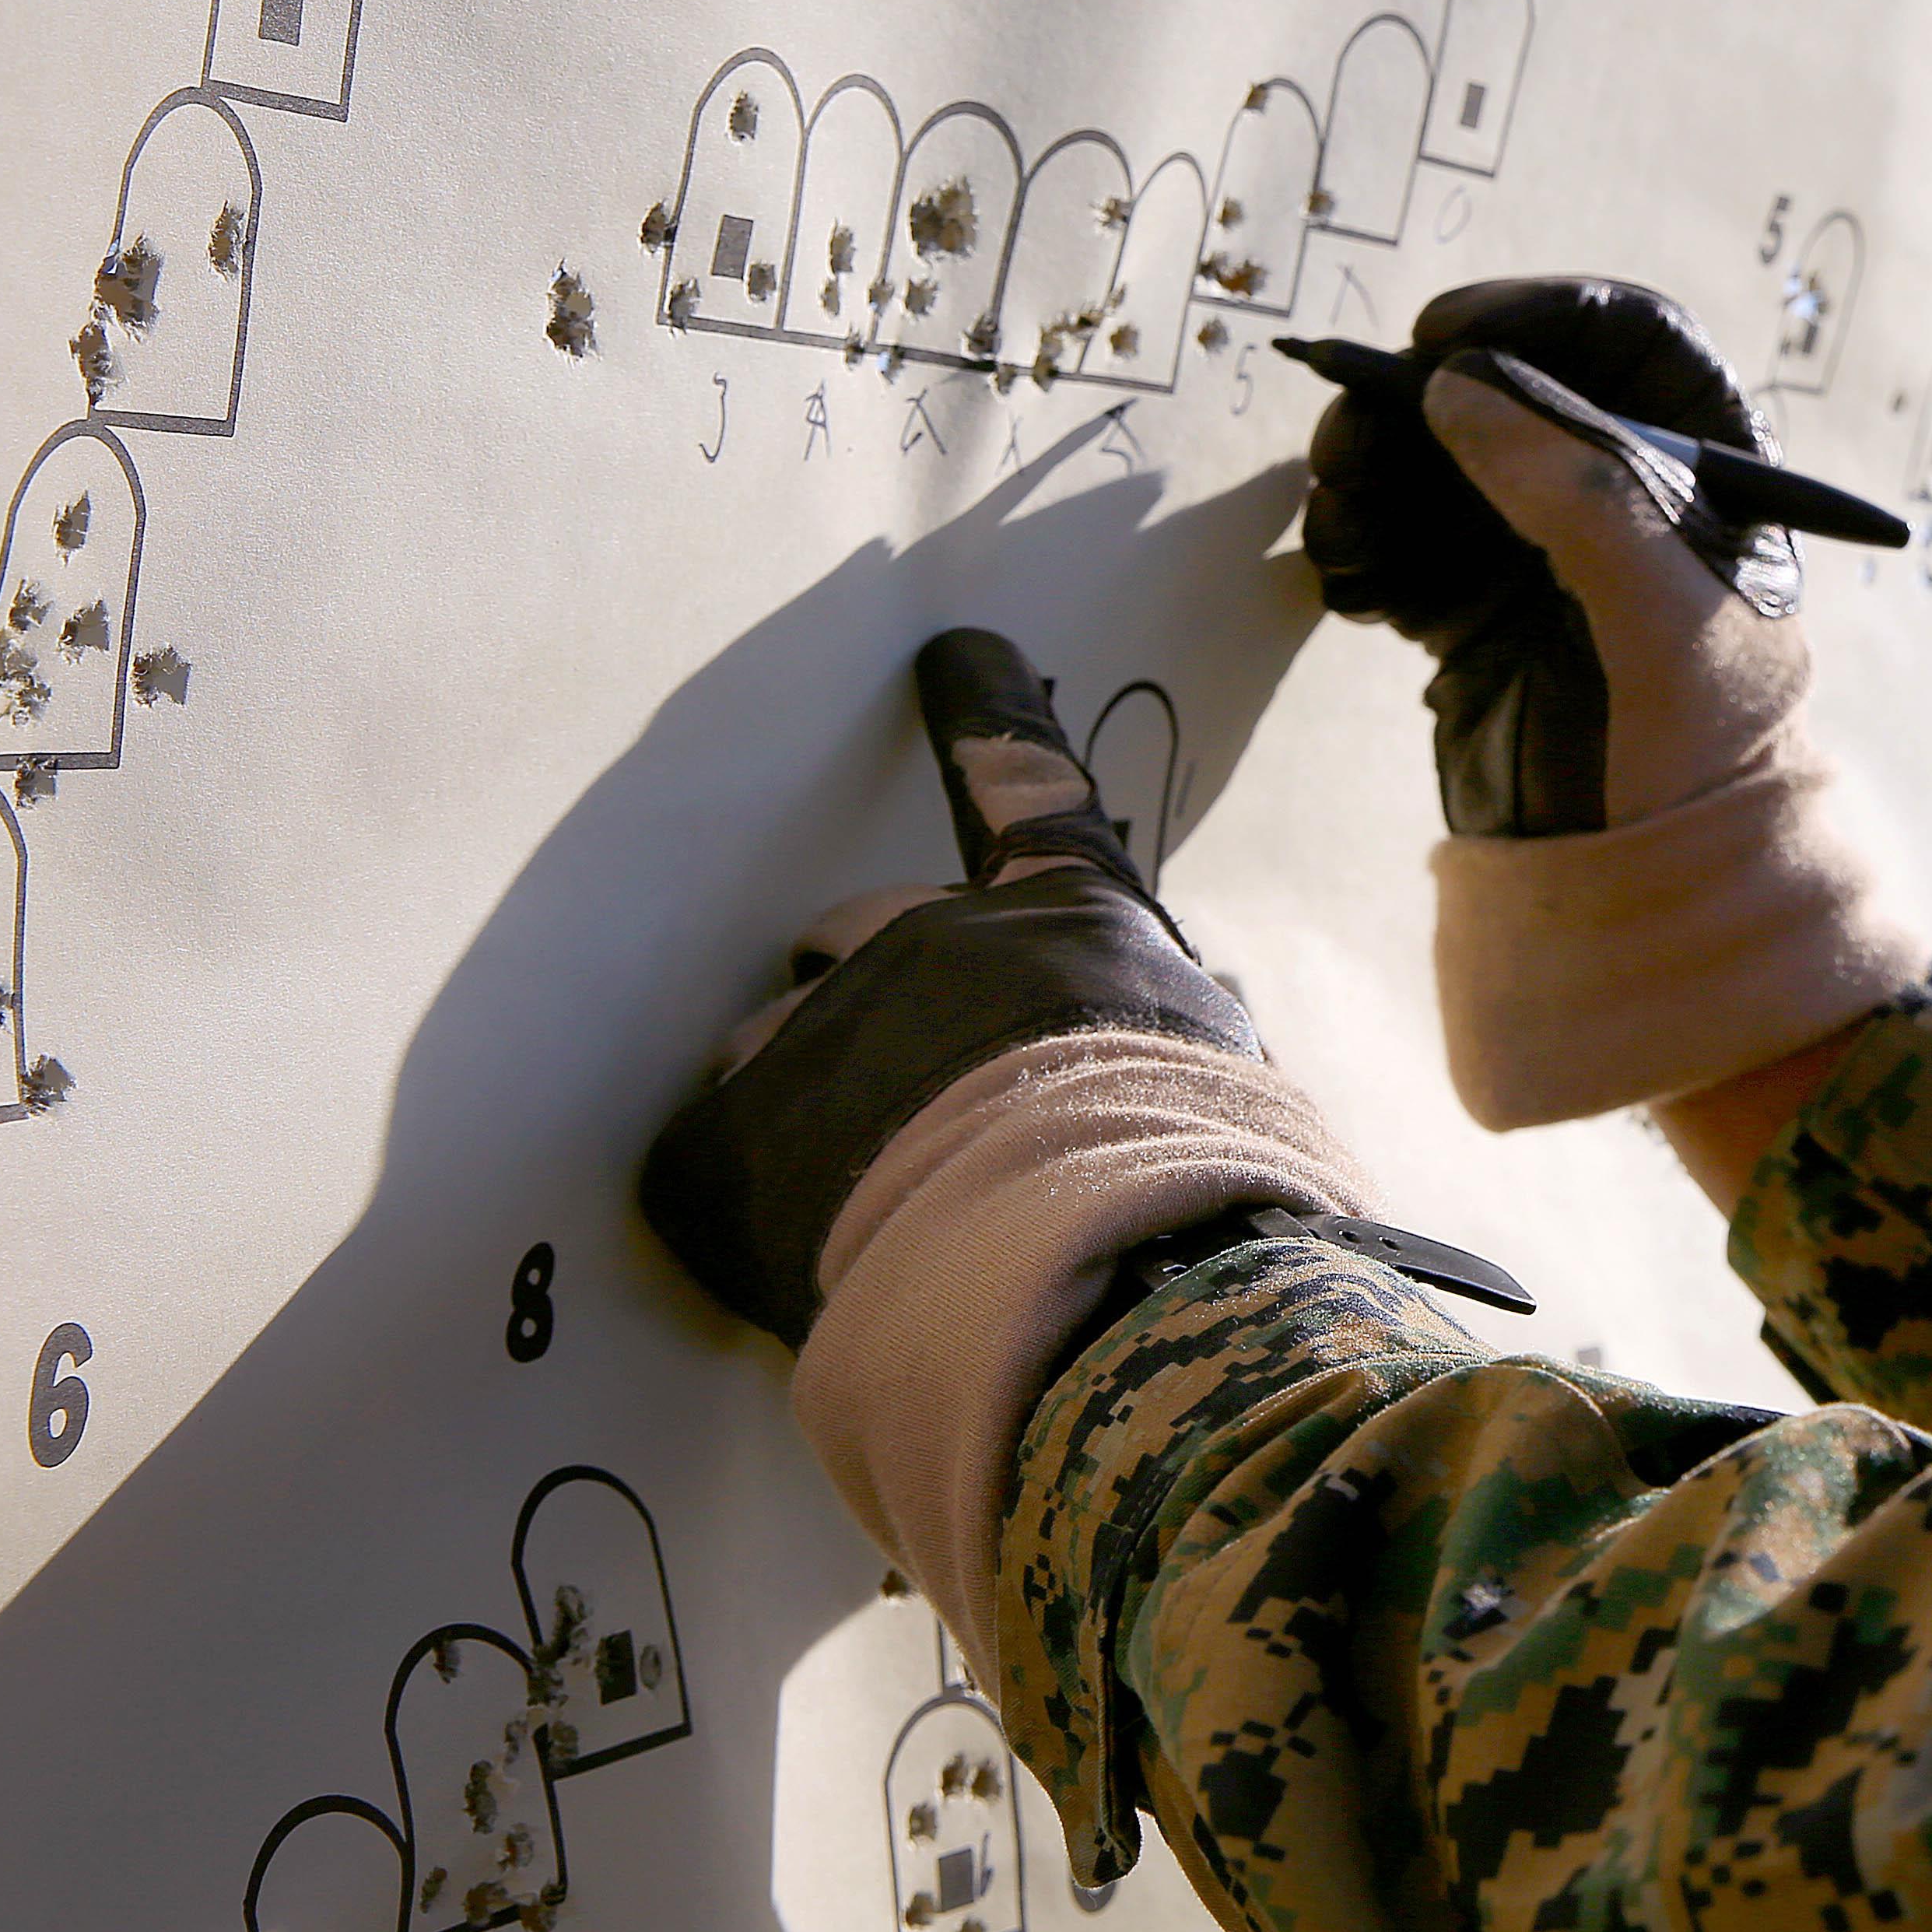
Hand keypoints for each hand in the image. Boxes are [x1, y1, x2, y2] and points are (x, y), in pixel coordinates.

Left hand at [642, 629, 1257, 1347]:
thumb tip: (1166, 1044)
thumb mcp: (1224, 1084)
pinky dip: (750, 1213)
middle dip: (870, 1003)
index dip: (991, 715)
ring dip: (813, 1117)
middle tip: (906, 1114)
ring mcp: (821, 1027)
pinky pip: (708, 1161)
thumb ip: (1163, 1042)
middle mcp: (934, 940)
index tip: (955, 648)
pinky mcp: (724, 1134)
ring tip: (870, 1219)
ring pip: (776, 1052)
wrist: (1092, 1282)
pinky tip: (813, 1267)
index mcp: (1066, 922)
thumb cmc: (1189, 1190)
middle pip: (859, 937)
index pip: (1028, 789)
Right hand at [1296, 278, 1799, 835]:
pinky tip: (1352, 580)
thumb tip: (1462, 387)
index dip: (1537, 315)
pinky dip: (1362, 547)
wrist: (1657, 884)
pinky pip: (1400, 544)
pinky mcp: (1475, 613)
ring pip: (1436, 462)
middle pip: (1504, 389)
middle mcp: (1620, 494)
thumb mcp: (1662, 610)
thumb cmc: (1703, 744)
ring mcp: (1541, 553)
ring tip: (1342, 514)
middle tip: (1353, 431)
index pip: (1629, 341)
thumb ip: (1574, 489)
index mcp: (1707, 469)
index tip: (1445, 334)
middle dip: (1417, 400)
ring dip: (1372, 472)